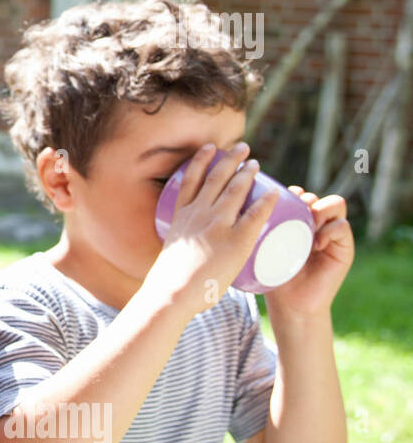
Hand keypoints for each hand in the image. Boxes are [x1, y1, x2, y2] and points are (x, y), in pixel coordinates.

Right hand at [145, 141, 277, 312]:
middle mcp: (198, 214)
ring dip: (247, 172)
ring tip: (256, 162)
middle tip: (242, 148)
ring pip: (235, 190)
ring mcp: (217, 225)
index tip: (210, 149)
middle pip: (215, 178)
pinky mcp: (236, 241)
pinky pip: (255, 215)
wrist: (172, 293)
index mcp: (180, 216)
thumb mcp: (171, 252)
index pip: (190, 180)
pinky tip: (274, 192)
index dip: (201, 160)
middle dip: (230, 159)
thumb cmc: (169, 283)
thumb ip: (184, 245)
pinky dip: (265, 201)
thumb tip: (193, 250)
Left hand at [264, 188, 352, 316]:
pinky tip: (316, 243)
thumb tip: (235, 208)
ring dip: (320, 210)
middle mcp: (315, 224)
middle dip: (304, 199)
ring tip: (306, 226)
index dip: (289, 194)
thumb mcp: (260, 248)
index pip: (297, 194)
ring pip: (335, 204)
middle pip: (315, 196)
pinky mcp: (345, 248)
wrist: (290, 305)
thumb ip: (253, 230)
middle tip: (290, 215)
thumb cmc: (271, 276)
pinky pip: (343, 226)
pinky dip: (330, 230)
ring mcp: (331, 234)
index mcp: (295, 221)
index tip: (275, 204)